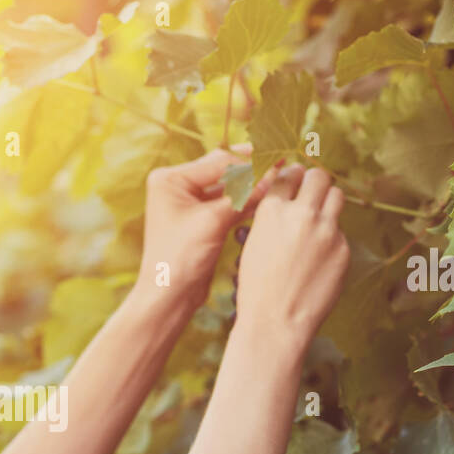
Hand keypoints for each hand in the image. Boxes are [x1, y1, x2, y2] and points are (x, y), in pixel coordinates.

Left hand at [136, 145, 277, 314]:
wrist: (170, 296)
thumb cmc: (181, 258)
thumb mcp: (213, 222)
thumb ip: (243, 195)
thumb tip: (274, 172)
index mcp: (171, 179)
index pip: (219, 162)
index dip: (251, 161)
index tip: (280, 157)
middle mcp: (177, 186)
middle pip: (223, 170)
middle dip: (252, 168)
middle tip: (283, 160)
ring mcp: (190, 203)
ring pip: (229, 187)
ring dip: (252, 185)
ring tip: (282, 177)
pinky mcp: (202, 220)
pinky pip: (229, 204)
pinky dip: (247, 201)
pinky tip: (270, 196)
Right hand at [233, 165, 349, 354]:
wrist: (276, 321)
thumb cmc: (256, 288)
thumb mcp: (253, 245)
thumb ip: (271, 219)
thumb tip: (286, 202)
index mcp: (272, 211)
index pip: (288, 174)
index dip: (292, 177)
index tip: (295, 181)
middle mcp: (301, 214)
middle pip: (318, 176)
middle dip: (315, 182)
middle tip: (312, 192)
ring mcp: (326, 230)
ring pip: (337, 196)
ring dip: (328, 202)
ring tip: (320, 219)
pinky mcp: (343, 249)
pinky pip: (340, 233)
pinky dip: (331, 240)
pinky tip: (319, 260)